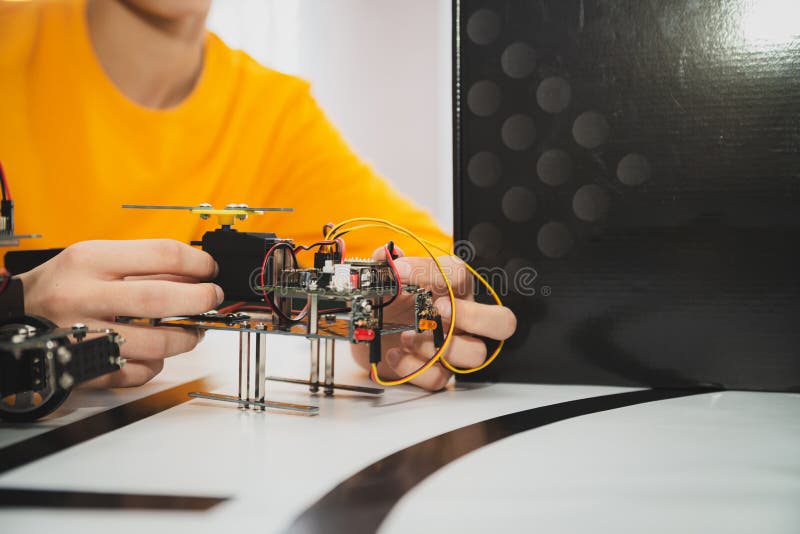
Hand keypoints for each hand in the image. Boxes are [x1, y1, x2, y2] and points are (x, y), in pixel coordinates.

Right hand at [18, 240, 223, 386]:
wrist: (12, 315)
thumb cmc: (60, 285)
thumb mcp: (94, 258)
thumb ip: (142, 264)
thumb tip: (196, 273)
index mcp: (89, 260)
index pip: (161, 254)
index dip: (197, 263)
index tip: (210, 270)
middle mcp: (83, 296)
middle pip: (159, 299)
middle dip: (199, 300)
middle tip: (212, 300)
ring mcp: (82, 334)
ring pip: (154, 342)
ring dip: (185, 338)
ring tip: (192, 331)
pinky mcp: (84, 368)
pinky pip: (135, 372)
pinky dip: (155, 365)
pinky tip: (155, 354)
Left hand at [351, 247, 515, 390]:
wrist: (370, 332)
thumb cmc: (388, 303)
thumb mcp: (385, 281)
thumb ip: (385, 264)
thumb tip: (386, 255)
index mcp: (453, 290)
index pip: (460, 274)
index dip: (431, 271)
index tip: (398, 271)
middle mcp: (462, 319)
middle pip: (502, 321)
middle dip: (474, 316)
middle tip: (439, 310)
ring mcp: (454, 348)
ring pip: (475, 354)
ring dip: (437, 344)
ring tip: (406, 335)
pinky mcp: (437, 372)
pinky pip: (439, 378)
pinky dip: (412, 367)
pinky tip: (394, 353)